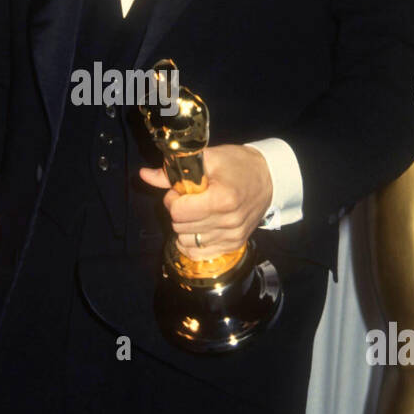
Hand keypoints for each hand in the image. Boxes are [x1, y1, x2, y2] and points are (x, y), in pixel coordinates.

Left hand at [138, 143, 272, 260]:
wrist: (268, 178)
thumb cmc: (237, 165)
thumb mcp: (208, 159)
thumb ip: (173, 170)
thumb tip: (144, 175)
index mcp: (223, 199)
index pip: (178, 212)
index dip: (173, 199)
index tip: (181, 190)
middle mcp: (229, 222)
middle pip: (180, 228)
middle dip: (179, 212)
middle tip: (190, 199)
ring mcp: (232, 237)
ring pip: (187, 242)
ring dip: (186, 227)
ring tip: (198, 211)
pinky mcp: (234, 246)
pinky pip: (199, 254)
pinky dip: (194, 242)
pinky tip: (200, 227)